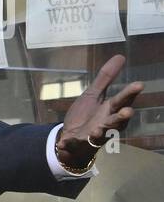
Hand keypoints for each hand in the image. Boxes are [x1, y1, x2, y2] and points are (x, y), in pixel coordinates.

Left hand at [56, 55, 143, 169]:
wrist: (72, 138)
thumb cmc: (88, 116)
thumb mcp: (94, 94)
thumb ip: (105, 78)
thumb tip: (121, 56)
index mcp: (110, 109)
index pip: (122, 100)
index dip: (130, 93)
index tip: (139, 84)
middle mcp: (106, 124)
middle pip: (115, 119)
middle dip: (121, 116)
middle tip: (128, 111)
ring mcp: (92, 136)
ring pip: (100, 135)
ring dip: (100, 132)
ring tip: (97, 130)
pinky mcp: (78, 144)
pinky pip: (73, 145)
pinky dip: (68, 144)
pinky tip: (62, 144)